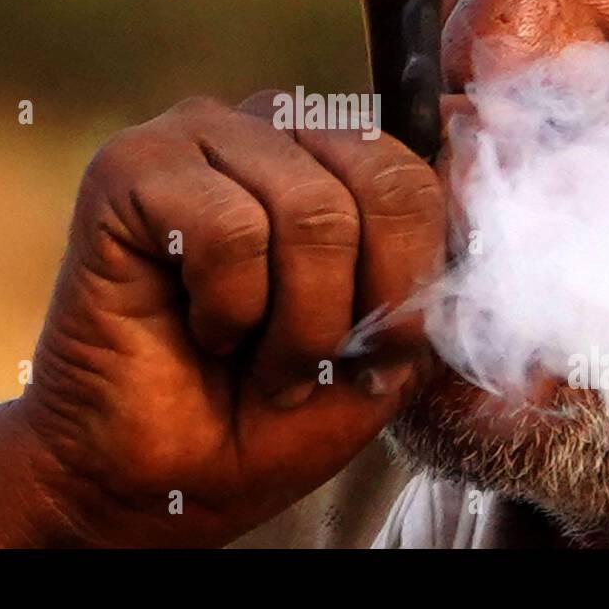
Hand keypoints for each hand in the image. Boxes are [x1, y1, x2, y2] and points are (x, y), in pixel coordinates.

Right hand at [0, 93, 443, 546]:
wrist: (155, 481)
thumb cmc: (265, 414)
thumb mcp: (384, 350)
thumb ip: (432, 269)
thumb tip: (476, 162)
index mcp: (335, 156)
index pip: (424, 168)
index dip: (417, 273)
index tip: (382, 343)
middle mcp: (272, 128)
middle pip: (383, 181)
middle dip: (361, 306)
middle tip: (309, 364)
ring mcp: (201, 136)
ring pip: (312, 210)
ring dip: (295, 323)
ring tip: (252, 356)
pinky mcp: (131, 168)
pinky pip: (231, 228)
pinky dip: (229, 306)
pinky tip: (200, 324)